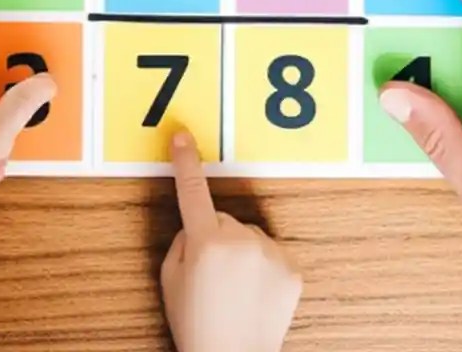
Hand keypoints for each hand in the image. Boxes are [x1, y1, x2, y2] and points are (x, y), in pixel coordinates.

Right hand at [160, 130, 301, 351]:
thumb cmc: (196, 324)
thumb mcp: (169, 280)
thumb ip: (182, 242)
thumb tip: (197, 227)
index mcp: (205, 242)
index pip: (192, 191)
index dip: (186, 162)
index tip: (183, 137)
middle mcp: (240, 241)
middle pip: (221, 220)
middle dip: (213, 237)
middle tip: (209, 277)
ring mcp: (270, 254)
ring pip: (248, 236)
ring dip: (241, 253)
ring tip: (234, 291)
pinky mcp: (292, 268)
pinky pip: (271, 253)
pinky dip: (263, 268)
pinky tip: (254, 294)